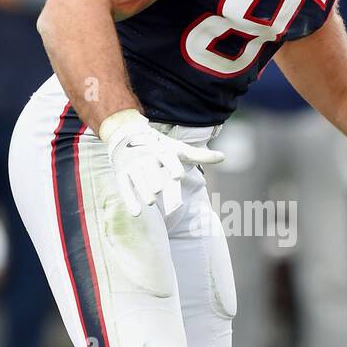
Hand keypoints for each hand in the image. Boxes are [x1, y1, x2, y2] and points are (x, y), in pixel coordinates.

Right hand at [100, 108, 223, 216]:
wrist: (127, 134)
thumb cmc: (159, 146)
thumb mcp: (178, 149)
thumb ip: (200, 155)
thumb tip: (223, 157)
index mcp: (162, 151)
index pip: (167, 158)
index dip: (172, 166)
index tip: (178, 177)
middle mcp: (146, 157)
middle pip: (150, 170)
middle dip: (154, 179)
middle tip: (160, 188)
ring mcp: (133, 166)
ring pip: (138, 180)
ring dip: (143, 191)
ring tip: (151, 202)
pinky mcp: (122, 174)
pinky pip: (125, 187)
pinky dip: (130, 200)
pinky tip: (137, 213)